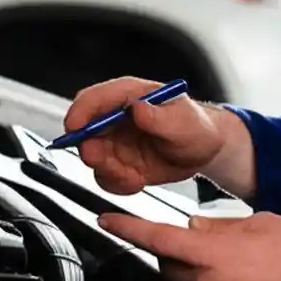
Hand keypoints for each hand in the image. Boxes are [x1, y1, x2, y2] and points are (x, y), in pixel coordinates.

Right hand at [64, 76, 251, 195]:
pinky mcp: (118, 163)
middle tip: (103, 161)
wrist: (204, 150)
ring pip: (93, 158)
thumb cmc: (195, 126)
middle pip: (85, 131)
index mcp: (127, 95)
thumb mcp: (183, 120)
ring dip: (108, 171)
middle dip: (90, 149)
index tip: (75, 128)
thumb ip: (159, 116)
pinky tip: (138, 180)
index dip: (80, 112)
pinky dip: (118, 184)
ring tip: (133, 176)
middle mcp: (115, 118)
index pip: (93, 98)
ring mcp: (115, 142)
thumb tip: (138, 108)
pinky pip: (106, 177)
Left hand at [99, 211, 280, 280]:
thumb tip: (195, 228)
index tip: (108, 220)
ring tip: (230, 247)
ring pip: (191, 277)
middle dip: (171, 245)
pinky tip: (242, 264)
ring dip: (195, 261)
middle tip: (193, 230)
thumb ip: (219, 225)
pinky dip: (214, 275)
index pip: (157, 238)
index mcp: (214, 255)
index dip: (127, 227)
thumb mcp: (259, 221)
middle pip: (170, 261)